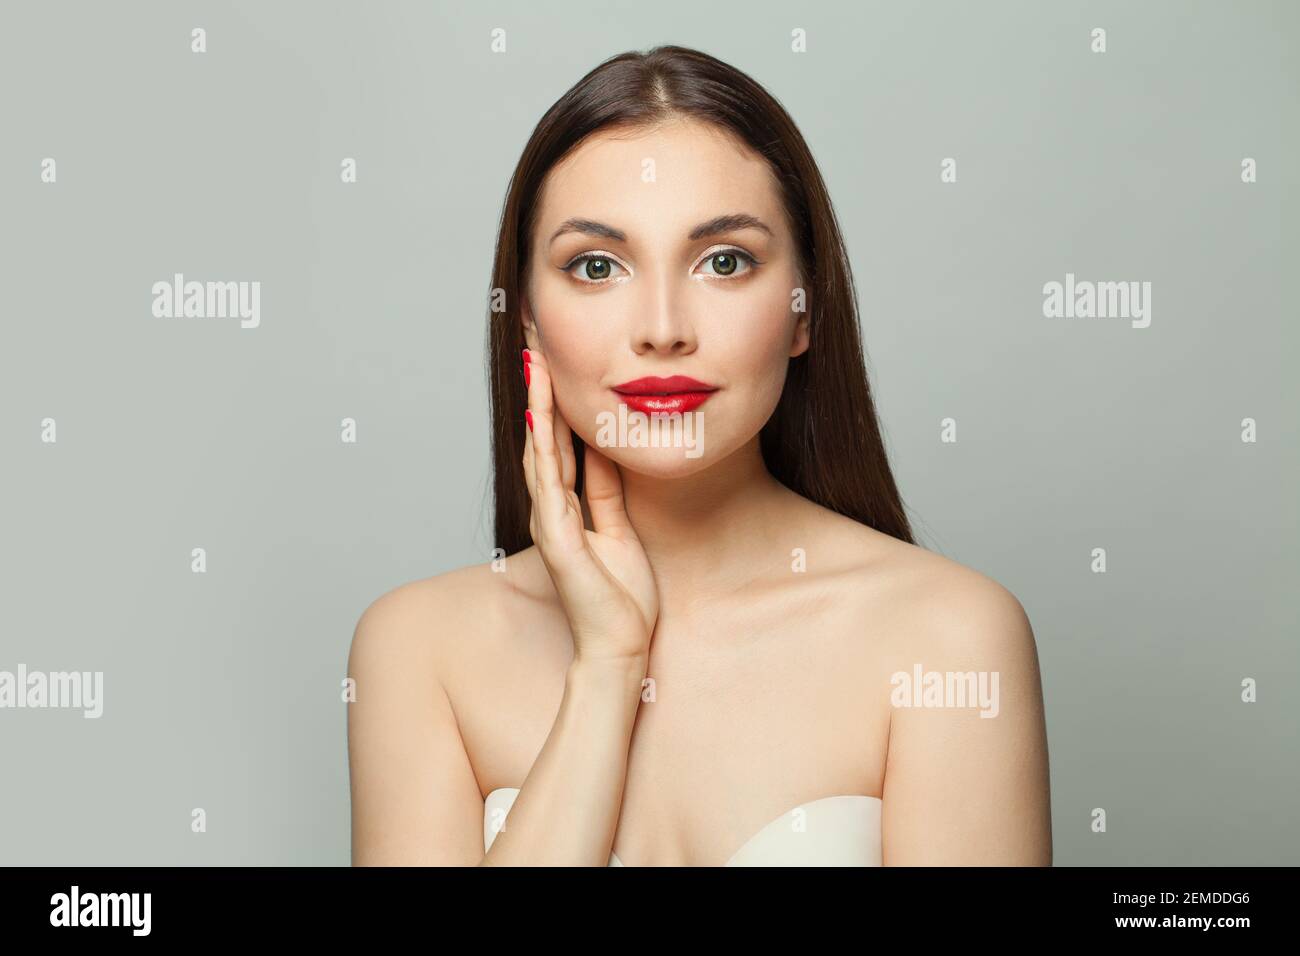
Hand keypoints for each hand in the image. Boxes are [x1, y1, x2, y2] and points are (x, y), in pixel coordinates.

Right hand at [521, 349, 658, 663]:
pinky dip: (545, 450)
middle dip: (539, 387)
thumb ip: (606, 490)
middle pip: (542, 434)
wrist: (618, 646)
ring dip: (538, 404)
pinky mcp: (560, 539)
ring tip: (535, 360)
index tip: (552, 356)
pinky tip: (542, 417)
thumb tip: (603, 448)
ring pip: (542, 450)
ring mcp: (551, 521)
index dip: (554, 397)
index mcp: (567, 505)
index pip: (557, 439)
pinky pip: (553, 485)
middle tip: (533, 339)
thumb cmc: (620, 596)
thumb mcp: (618, 526)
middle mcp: (552, 508)